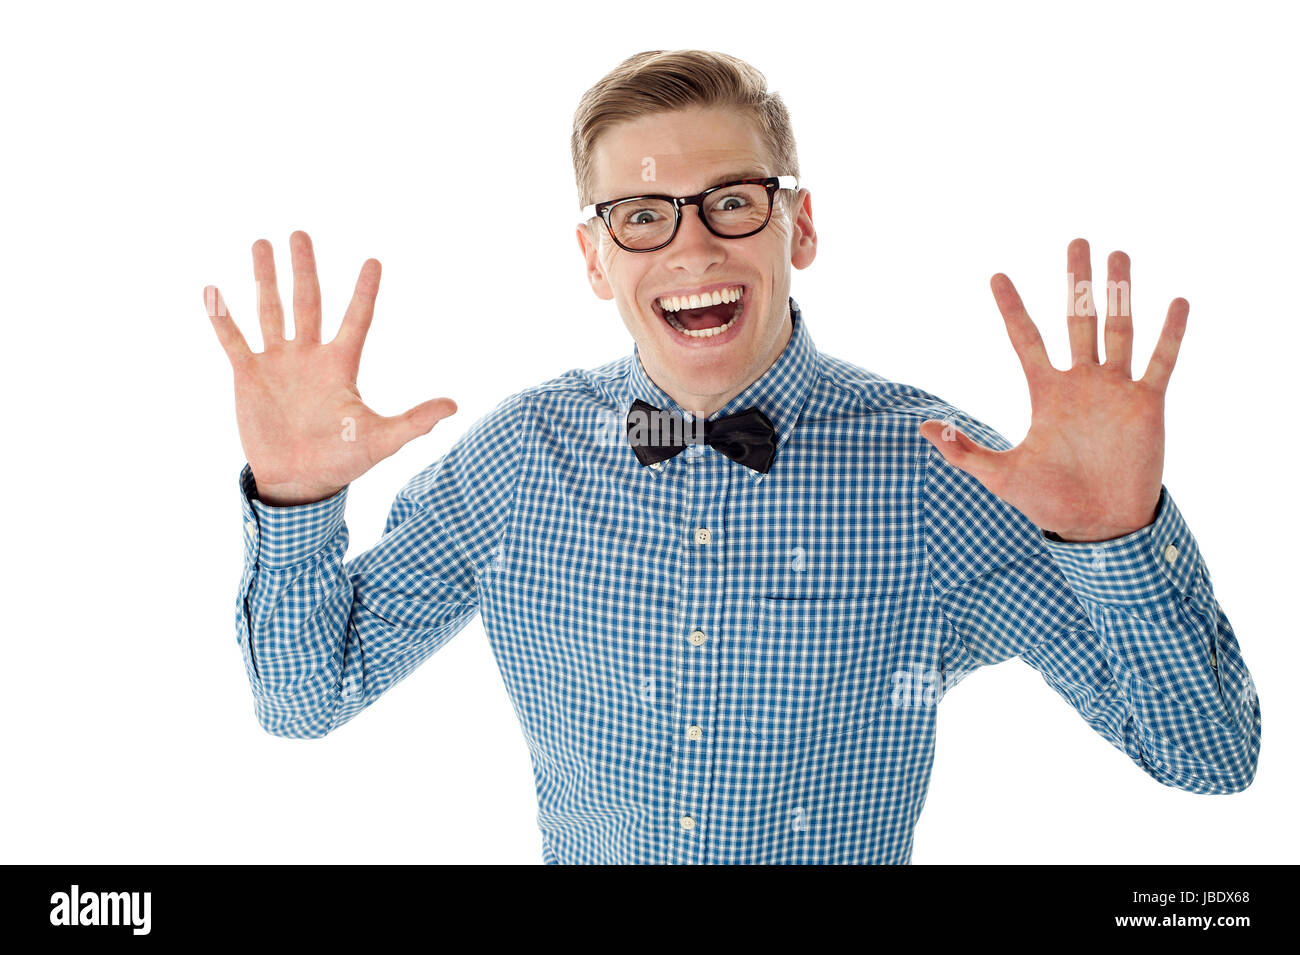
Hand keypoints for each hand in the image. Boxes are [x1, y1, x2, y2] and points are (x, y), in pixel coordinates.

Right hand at [205, 230, 456, 504]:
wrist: (298, 482)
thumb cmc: (342, 461)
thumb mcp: (381, 440)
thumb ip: (414, 421)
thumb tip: (454, 407)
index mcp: (341, 366)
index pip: (357, 320)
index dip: (365, 292)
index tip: (374, 261)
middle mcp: (310, 356)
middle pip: (308, 303)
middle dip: (304, 268)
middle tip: (300, 234)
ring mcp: (278, 363)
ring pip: (271, 311)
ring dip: (265, 278)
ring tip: (261, 243)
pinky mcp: (249, 376)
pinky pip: (234, 340)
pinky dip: (222, 317)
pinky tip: (212, 289)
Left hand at [918, 237, 1187, 541]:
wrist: (1099, 527)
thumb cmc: (1049, 501)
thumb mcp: (1000, 476)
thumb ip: (963, 450)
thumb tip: (923, 427)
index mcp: (1046, 392)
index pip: (1024, 338)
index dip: (1011, 308)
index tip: (996, 276)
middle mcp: (1081, 383)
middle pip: (1077, 319)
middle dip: (1076, 281)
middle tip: (1077, 240)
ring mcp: (1115, 390)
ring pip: (1118, 329)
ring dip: (1120, 292)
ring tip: (1119, 254)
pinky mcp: (1147, 405)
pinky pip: (1160, 363)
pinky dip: (1169, 335)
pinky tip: (1177, 302)